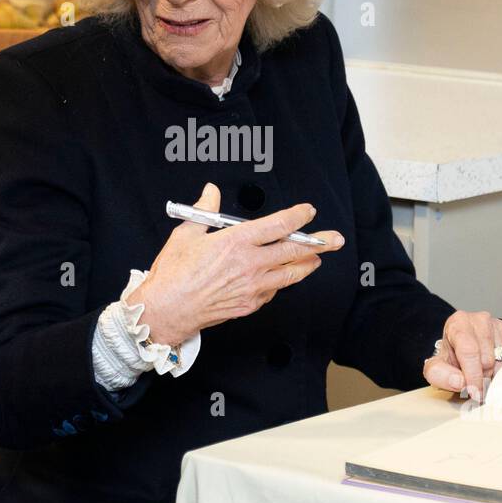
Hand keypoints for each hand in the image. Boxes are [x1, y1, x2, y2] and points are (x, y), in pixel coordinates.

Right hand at [127, 182, 343, 346]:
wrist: (166, 310)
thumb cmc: (173, 274)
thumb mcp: (186, 233)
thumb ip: (205, 210)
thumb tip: (211, 192)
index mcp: (236, 241)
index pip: (278, 224)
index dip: (298, 216)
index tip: (307, 211)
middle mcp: (250, 264)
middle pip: (294, 250)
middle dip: (319, 243)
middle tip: (335, 239)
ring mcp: (253, 287)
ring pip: (291, 274)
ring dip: (307, 265)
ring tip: (317, 259)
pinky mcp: (249, 304)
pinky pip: (273, 290)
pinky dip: (281, 282)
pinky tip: (283, 277)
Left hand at [422, 310, 501, 400]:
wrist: (462, 350)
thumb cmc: (451, 358)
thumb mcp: (436, 367)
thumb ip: (440, 375)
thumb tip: (460, 381)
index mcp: (458, 322)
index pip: (469, 351)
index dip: (473, 376)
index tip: (475, 393)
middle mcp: (481, 320)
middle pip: (487, 360)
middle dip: (482, 379)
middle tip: (477, 385)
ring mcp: (501, 327)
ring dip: (496, 376)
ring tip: (486, 376)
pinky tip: (499, 371)